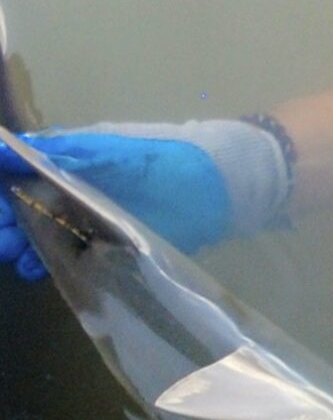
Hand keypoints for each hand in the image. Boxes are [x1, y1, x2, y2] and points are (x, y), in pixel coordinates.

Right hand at [0, 122, 289, 277]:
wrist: (223, 192)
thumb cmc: (168, 162)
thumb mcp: (113, 153)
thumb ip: (62, 153)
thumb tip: (4, 149)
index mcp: (73, 162)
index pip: (20, 173)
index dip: (4, 191)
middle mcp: (77, 191)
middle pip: (27, 207)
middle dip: (9, 224)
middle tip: (5, 241)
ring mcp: (94, 221)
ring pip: (46, 234)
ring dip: (27, 246)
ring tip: (21, 258)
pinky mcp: (113, 249)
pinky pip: (75, 258)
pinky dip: (54, 263)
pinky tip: (41, 270)